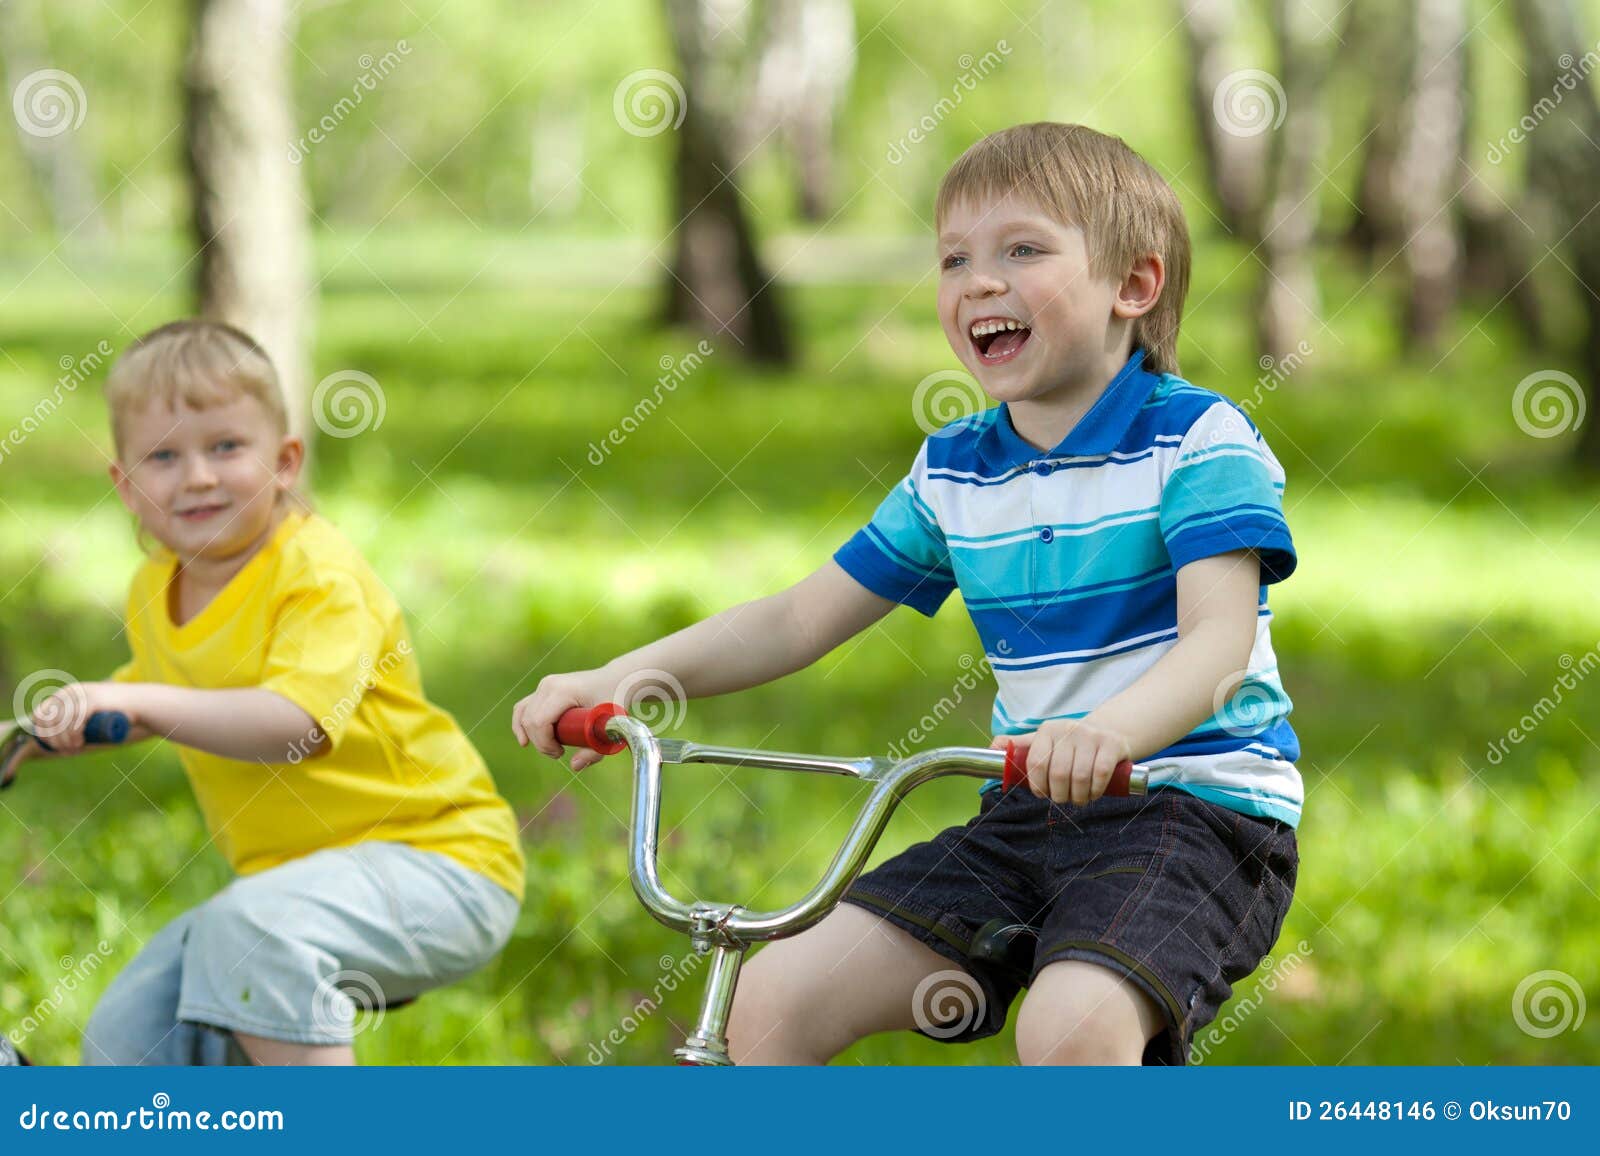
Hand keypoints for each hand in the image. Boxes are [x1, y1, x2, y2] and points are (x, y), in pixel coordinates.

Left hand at [25, 681, 126, 754]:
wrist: (140, 703)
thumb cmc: (115, 712)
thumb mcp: (90, 711)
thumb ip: (76, 718)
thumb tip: (56, 740)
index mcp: (65, 693)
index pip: (41, 714)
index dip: (43, 733)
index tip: (55, 747)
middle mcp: (70, 692)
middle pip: (51, 721)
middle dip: (55, 740)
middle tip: (67, 751)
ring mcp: (82, 696)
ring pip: (62, 722)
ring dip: (64, 740)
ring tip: (74, 749)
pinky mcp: (94, 701)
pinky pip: (76, 719)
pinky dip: (73, 734)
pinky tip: (78, 742)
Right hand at [511, 671, 615, 770]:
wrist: (617, 679)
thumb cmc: (616, 701)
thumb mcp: (610, 727)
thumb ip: (595, 750)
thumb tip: (574, 766)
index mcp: (563, 691)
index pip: (539, 722)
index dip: (544, 743)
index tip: (560, 753)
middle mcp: (549, 685)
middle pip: (530, 721)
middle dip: (540, 743)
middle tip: (559, 753)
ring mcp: (545, 685)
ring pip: (524, 715)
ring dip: (531, 736)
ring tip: (549, 747)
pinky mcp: (544, 688)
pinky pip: (523, 707)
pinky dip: (521, 724)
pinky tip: (524, 740)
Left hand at [995, 719, 1131, 805]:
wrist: (1107, 732)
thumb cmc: (1068, 744)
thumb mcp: (1042, 741)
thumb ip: (1018, 746)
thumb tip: (992, 749)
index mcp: (1047, 730)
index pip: (1036, 762)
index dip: (1037, 785)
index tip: (1041, 794)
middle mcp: (1068, 729)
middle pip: (1058, 773)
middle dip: (1058, 794)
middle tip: (1062, 800)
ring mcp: (1091, 735)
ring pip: (1079, 776)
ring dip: (1078, 797)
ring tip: (1078, 800)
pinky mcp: (1111, 744)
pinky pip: (1100, 773)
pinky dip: (1095, 790)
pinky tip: (1093, 794)